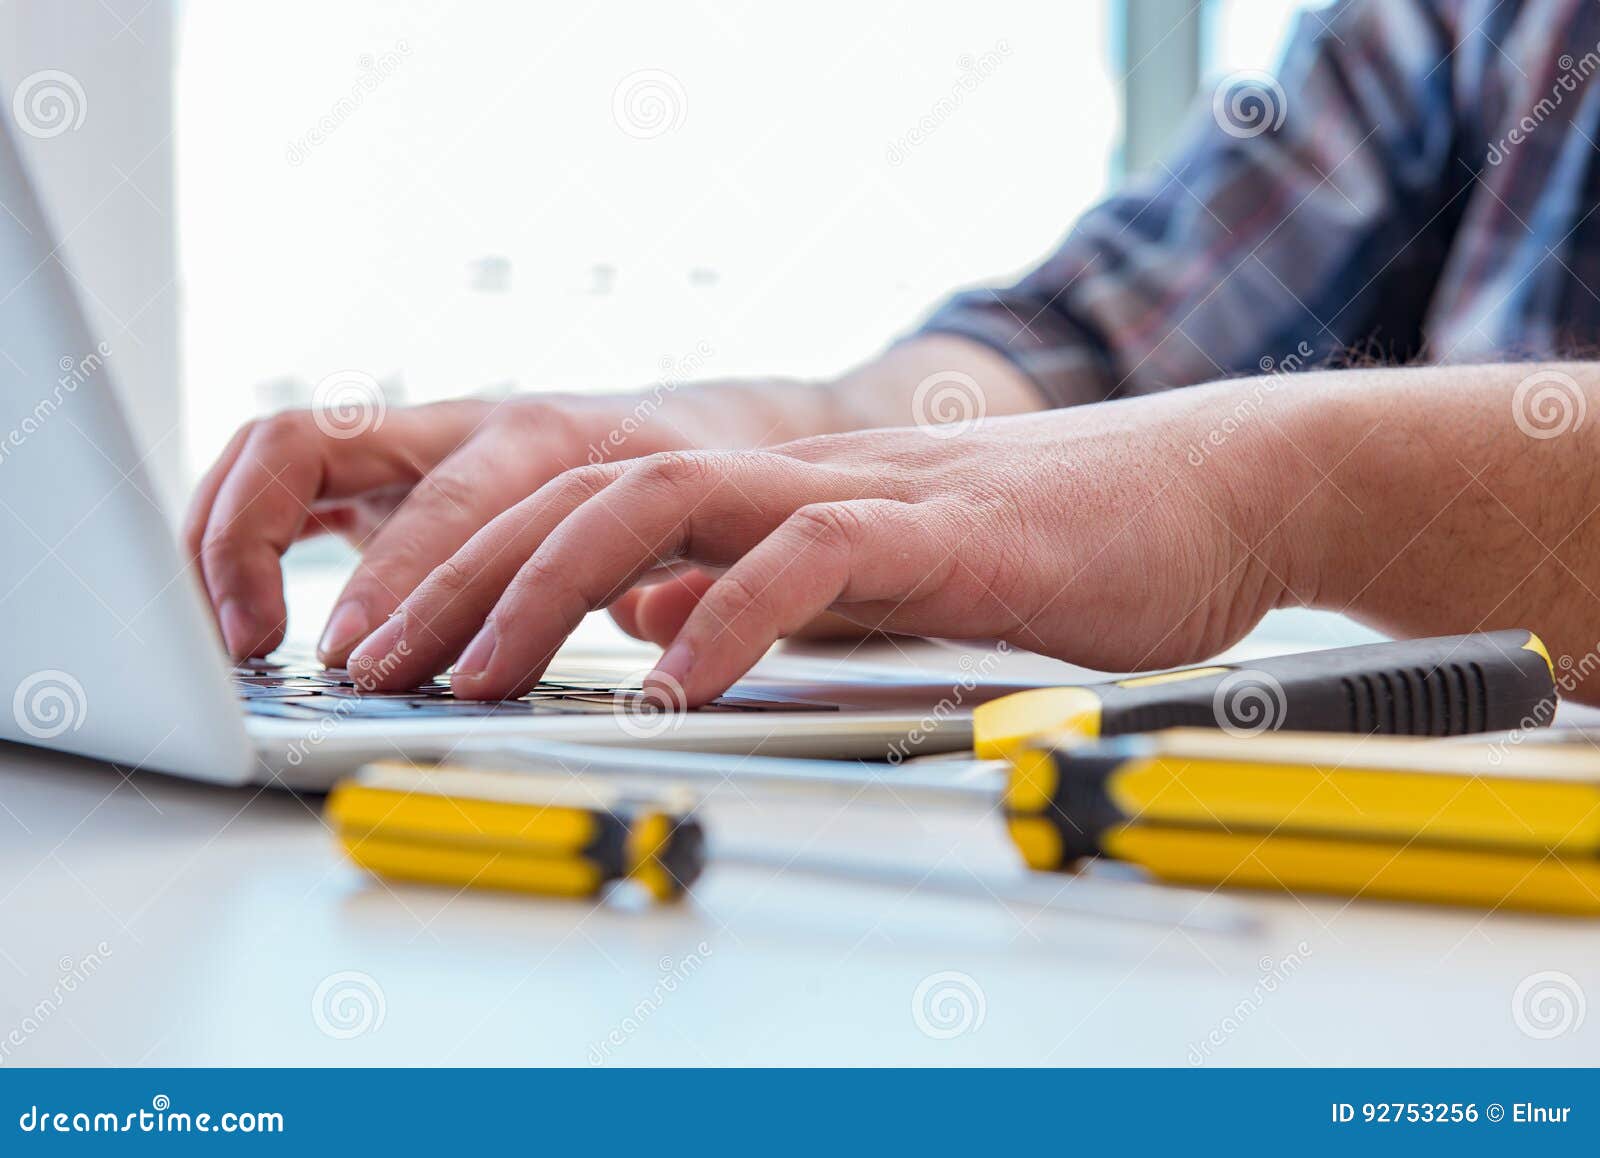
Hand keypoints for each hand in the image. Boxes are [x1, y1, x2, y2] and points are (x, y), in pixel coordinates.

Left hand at [184, 335, 1045, 665]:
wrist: (1216, 492)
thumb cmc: (1061, 546)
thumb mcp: (877, 582)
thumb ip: (762, 592)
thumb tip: (652, 623)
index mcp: (777, 492)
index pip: (587, 503)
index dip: (475, 565)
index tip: (398, 642)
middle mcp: (801, 476)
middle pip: (590, 488)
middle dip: (466, 574)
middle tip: (380, 657)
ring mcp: (872, 494)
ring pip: (672, 497)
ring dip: (555, 584)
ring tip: (483, 667)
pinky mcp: (951, 529)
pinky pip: (817, 554)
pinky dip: (733, 609)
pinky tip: (676, 673)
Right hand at [184, 394, 701, 663]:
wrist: (698, 430)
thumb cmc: (691, 486)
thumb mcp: (692, 536)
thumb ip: (673, 584)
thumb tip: (655, 627)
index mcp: (541, 439)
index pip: (446, 506)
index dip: (393, 582)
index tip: (354, 658)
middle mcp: (462, 426)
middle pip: (314, 446)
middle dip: (257, 545)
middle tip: (251, 646)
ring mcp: (415, 440)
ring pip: (276, 450)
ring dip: (223, 534)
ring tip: (218, 633)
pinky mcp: (391, 470)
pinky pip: (282, 478)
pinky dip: (238, 535)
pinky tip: (232, 608)